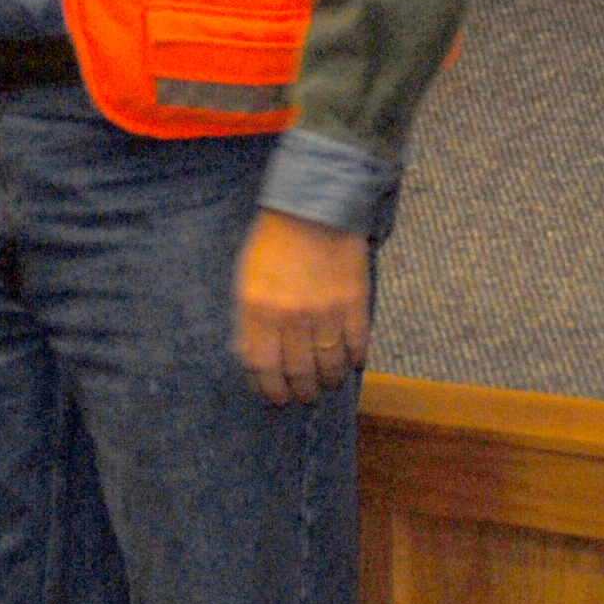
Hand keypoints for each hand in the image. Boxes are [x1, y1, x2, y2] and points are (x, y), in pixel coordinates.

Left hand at [235, 209, 370, 404]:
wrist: (313, 208)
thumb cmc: (274, 241)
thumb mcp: (247, 277)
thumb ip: (249, 317)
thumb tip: (254, 355)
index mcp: (258, 309)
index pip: (261, 365)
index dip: (268, 387)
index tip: (274, 396)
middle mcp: (291, 317)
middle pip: (296, 371)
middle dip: (300, 390)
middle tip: (303, 395)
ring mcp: (325, 312)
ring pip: (328, 364)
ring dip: (327, 380)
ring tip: (325, 383)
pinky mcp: (354, 304)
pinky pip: (357, 344)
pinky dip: (354, 359)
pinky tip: (350, 362)